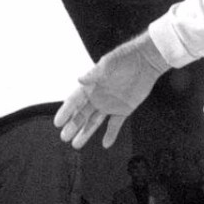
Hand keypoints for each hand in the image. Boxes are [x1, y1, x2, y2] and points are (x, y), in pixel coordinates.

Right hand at [55, 34, 168, 148]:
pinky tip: (106, 144)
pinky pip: (115, 124)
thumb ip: (94, 74)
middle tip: (64, 138)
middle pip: (82, 114)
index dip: (65, 112)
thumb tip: (79, 79)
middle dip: (73, 126)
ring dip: (86, 133)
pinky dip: (111, 134)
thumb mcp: (108, 64)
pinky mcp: (124, 109)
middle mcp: (98, 97)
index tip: (57, 123)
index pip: (74, 101)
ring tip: (76, 144)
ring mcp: (110, 104)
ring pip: (95, 122)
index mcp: (91, 86)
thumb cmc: (125, 58)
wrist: (146, 60)